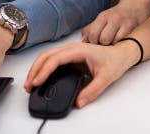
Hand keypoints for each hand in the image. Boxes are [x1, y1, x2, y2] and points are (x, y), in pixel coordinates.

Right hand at [24, 40, 138, 107]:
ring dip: (37, 68)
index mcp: (79, 50)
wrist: (121, 54)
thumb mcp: (106, 77)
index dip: (44, 70)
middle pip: (46, 56)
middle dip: (35, 70)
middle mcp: (72, 48)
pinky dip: (43, 68)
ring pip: (47, 57)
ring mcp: (70, 52)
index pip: (56, 59)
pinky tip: (40, 78)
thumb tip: (79, 101)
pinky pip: (52, 60)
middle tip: (29, 85)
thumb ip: (93, 90)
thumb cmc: (115, 61)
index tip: (37, 82)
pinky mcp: (69, 57)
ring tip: (30, 84)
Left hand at [81, 0, 149, 44]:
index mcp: (103, 16)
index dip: (92, 42)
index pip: (93, 33)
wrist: (134, 8)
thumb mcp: (101, 21)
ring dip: (112, 45)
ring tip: (113, 43)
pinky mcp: (133, 28)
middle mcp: (114, 18)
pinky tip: (121, 42)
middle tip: (105, 44)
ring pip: (114, 41)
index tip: (96, 43)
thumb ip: (90, 30)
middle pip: (103, 39)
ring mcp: (125, 23)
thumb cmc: (114, 18)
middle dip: (103, 45)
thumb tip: (83, 41)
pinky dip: (121, 44)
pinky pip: (124, 42)